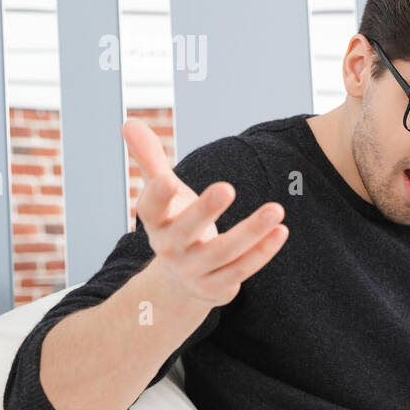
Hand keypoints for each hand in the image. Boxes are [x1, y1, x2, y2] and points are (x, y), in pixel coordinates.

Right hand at [123, 119, 287, 307]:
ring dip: (251, 232)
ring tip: (276, 209)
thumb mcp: (162, 193)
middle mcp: (171, 249)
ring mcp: (193, 271)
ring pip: (223, 253)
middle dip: (205, 210)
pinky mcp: (216, 288)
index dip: (156, 196)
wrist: (179, 281)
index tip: (167, 179)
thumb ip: (150, 159)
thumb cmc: (176, 223)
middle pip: (186, 231)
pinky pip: (241, 270)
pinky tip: (281, 230)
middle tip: (227, 187)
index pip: (149, 210)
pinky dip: (262, 252)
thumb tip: (129, 121)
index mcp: (156, 223)